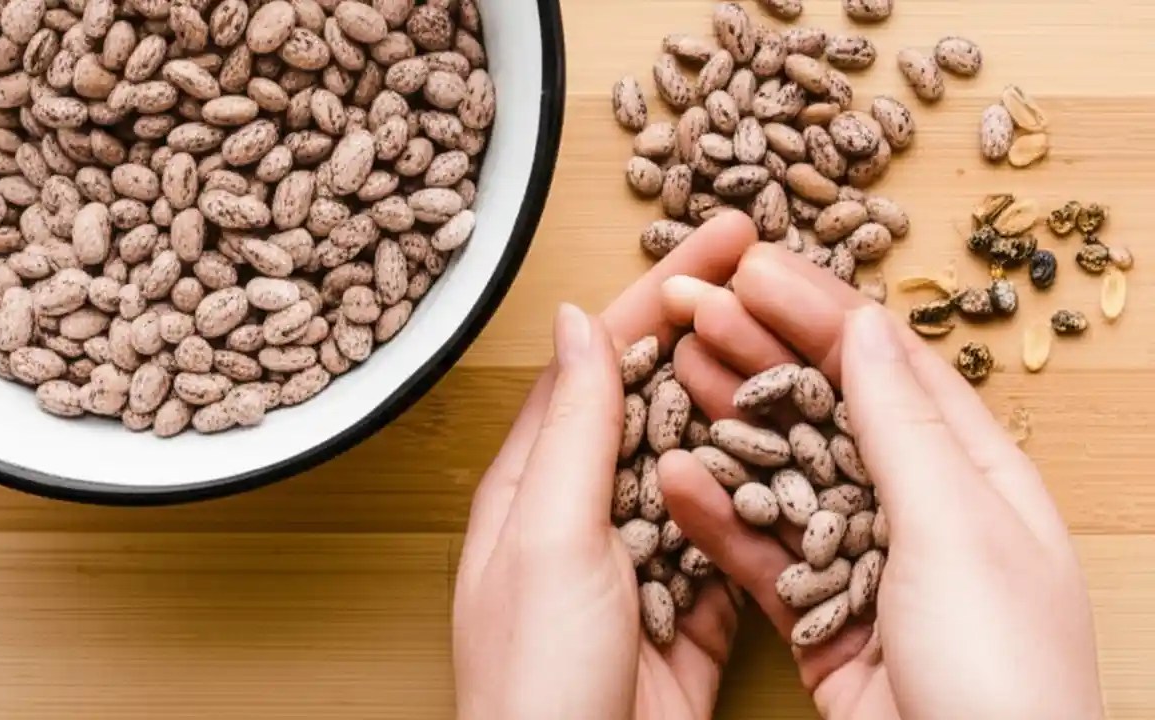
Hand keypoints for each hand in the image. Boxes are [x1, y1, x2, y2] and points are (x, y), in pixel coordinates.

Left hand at [452, 213, 757, 719]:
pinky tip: (798, 462)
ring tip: (804, 347)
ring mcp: (637, 564)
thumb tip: (584, 324)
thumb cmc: (535, 680)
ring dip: (747, 409)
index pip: (605, 361)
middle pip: (659, 402)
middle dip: (717, 334)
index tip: (727, 232)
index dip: (668, 289)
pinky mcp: (682, 617)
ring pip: (702, 467)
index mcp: (535, 484)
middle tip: (782, 275)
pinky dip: (762, 501)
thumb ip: (571, 432)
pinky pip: (729, 544)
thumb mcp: (547, 537)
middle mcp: (583, 515)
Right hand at [657, 244, 1105, 718]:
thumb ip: (903, 426)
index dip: (812, 308)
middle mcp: (917, 507)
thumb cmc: (1007, 677)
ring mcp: (866, 561)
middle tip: (688, 306)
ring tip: (669, 370)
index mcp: (972, 470)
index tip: (748, 267)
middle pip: (824, 407)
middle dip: (756, 351)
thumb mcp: (959, 529)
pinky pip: (759, 550)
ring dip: (726, 419)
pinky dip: (715, 514)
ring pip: (783, 471)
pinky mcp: (822, 618)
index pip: (882, 363)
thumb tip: (868, 329)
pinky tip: (673, 478)